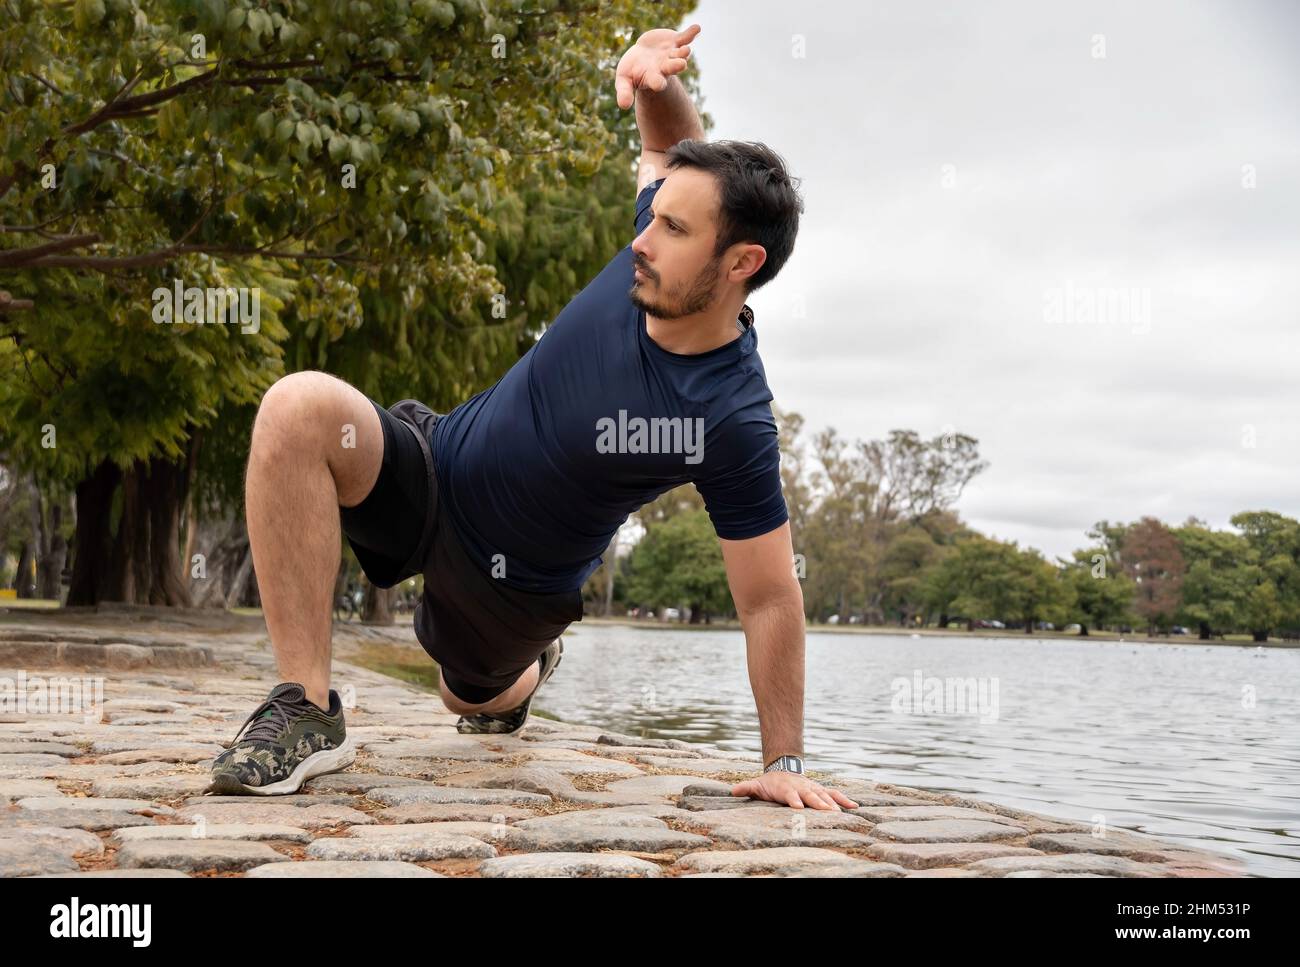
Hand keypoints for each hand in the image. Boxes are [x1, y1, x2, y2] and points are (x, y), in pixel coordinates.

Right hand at [615, 23, 701, 109]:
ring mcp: (671, 54)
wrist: (642, 56)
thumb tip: (623, 106)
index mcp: (653, 77)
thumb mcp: (624, 81)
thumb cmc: (632, 70)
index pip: (656, 81)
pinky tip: (696, 28)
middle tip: (681, 65)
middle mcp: (665, 66)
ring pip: (680, 54)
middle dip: (676, 66)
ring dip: (683, 52)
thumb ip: (624, 92)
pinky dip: (691, 33)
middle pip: (672, 67)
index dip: (658, 82)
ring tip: (686, 49)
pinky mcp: (675, 41)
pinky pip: (685, 38)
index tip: (658, 84)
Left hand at [731, 772, 860, 810]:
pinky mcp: (821, 791)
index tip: (798, 808)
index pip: (790, 795)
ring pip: (825, 795)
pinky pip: (835, 794)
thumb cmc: (770, 784)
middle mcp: (802, 788)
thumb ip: (747, 788)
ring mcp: (813, 788)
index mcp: (786, 788)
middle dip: (818, 804)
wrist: (783, 770)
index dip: (794, 800)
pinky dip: (844, 800)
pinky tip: (855, 807)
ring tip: (841, 814)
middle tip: (827, 814)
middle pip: (811, 796)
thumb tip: (733, 791)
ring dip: (833, 804)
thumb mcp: (757, 785)